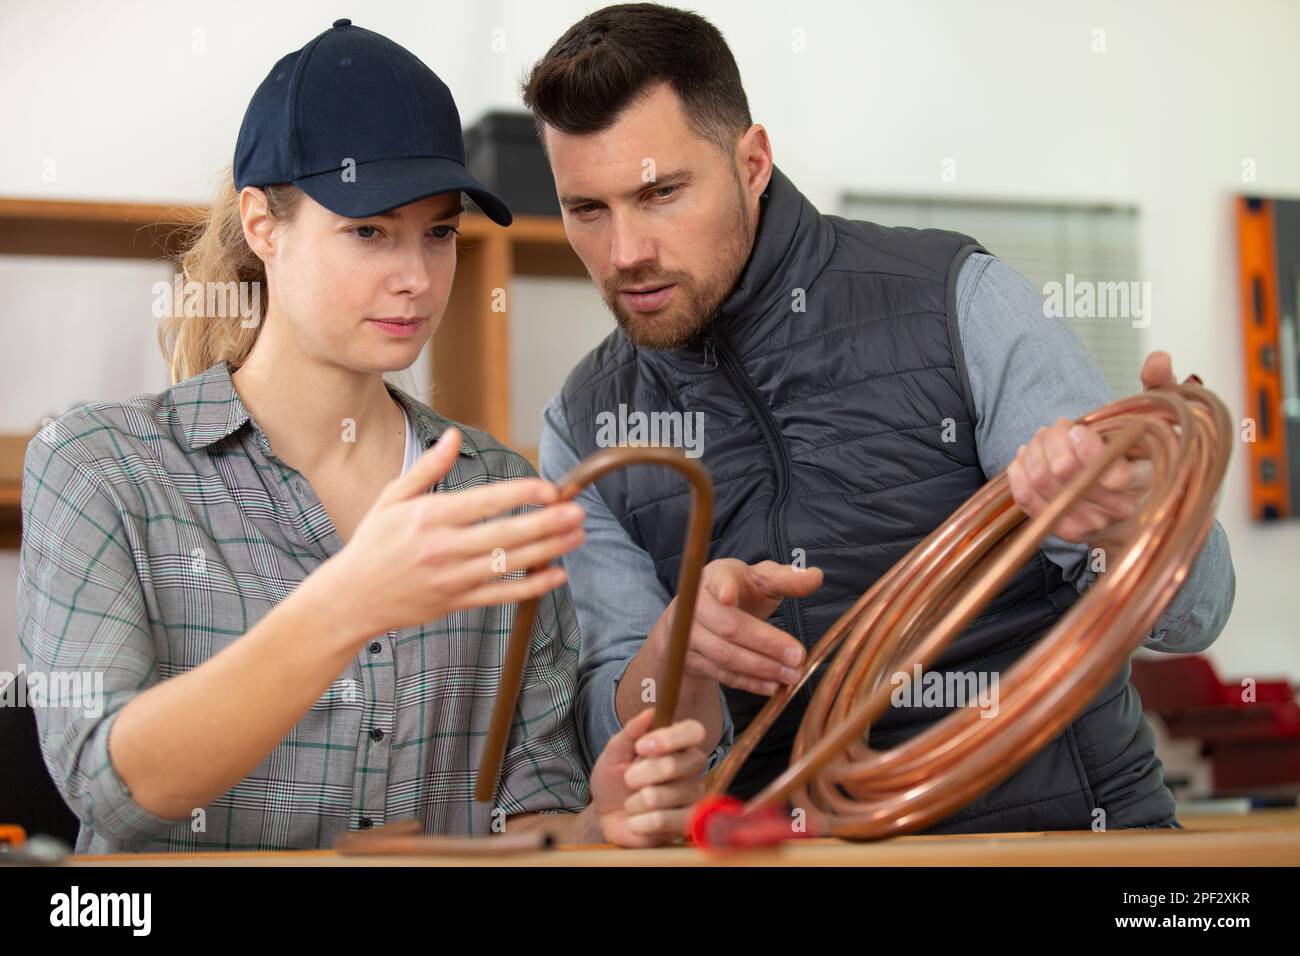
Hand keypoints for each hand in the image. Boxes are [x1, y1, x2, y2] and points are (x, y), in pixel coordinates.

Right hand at [307, 427, 585, 640]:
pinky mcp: (456, 602)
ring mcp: (451, 578)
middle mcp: (442, 548)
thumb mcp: (391, 498)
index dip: (520, 494)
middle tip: (578, 512)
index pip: (484, 502)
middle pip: (504, 534)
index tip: (549, 488)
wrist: (351, 598)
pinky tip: (557, 575)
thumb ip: (427, 468)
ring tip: (577, 535)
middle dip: (546, 523)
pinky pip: (501, 594)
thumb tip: (453, 438)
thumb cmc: (372, 544)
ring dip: (548, 549)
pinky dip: (531, 586)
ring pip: (509, 563)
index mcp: (428, 517)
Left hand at [590, 708, 708, 846]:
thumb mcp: (613, 753)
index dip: (670, 738)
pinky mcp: (687, 824)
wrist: (606, 817)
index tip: (641, 747)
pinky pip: (673, 821)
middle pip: (686, 762)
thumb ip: (630, 732)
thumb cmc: (613, 781)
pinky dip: (645, 822)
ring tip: (630, 804)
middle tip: (628, 779)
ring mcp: (692, 796)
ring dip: (639, 800)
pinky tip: (635, 822)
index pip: (694, 731)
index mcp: (676, 744)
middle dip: (648, 772)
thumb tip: (650, 712)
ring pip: (674, 793)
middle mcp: (691, 768)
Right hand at [649, 558, 823, 695]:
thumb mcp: (761, 580)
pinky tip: (772, 687)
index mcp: (716, 576)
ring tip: (792, 676)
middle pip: (729, 626)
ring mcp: (689, 635)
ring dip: (761, 668)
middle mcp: (696, 604)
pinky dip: (749, 683)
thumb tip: (816, 577)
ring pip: (725, 655)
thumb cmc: (738, 592)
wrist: (699, 617)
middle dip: (766, 643)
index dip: (722, 588)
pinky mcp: (691, 660)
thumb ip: (786, 579)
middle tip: (798, 657)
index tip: (728, 596)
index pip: (717, 580)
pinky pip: (722, 675)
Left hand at [1006, 350, 1175, 544]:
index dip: (1087, 449)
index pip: (1113, 475)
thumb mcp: (1160, 415)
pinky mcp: (1064, 531)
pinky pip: (1027, 500)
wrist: (1134, 505)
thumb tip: (1159, 359)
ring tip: (1045, 437)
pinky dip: (1020, 472)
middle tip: (1060, 426)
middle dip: (1054, 440)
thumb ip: (1161, 385)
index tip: (1077, 428)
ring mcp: (1091, 523)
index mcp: (1147, 479)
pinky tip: (1028, 456)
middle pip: (1067, 474)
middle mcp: (1119, 508)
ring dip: (1036, 452)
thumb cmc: (1142, 454)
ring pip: (1044, 483)